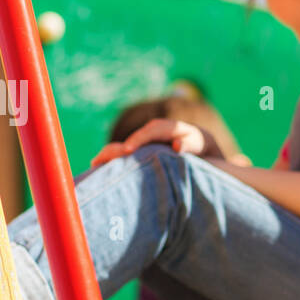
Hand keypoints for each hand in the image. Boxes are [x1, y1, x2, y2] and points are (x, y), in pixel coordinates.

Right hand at [90, 119, 223, 168]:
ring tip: (94, 166)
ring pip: (125, 147)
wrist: (204, 149)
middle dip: (117, 149)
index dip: (139, 139)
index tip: (128, 149)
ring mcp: (146, 143)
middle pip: (132, 139)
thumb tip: (177, 147)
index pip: (152, 131)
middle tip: (100, 160)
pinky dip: (113, 162)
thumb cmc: (204, 151)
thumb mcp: (201, 146)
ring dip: (110, 156)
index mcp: (169, 129)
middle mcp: (154, 133)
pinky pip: (126, 156)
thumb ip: (191, 145)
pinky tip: (99, 171)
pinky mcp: (142, 153)